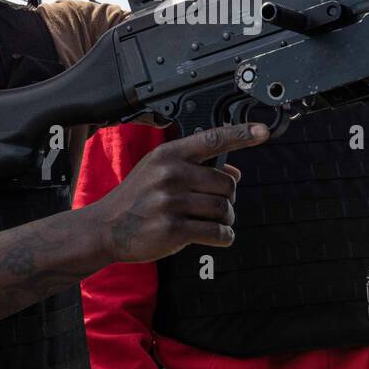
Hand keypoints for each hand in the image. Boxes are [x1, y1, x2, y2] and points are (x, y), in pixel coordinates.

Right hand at [88, 123, 269, 262]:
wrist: (106, 228)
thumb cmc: (136, 198)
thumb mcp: (158, 171)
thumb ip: (195, 167)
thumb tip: (235, 174)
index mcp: (168, 155)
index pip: (212, 139)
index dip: (240, 134)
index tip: (262, 132)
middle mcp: (171, 175)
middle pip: (226, 184)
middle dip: (228, 198)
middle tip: (219, 206)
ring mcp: (171, 202)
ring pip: (224, 209)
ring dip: (227, 219)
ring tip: (217, 222)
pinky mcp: (173, 229)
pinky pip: (216, 232)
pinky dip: (225, 236)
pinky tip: (219, 236)